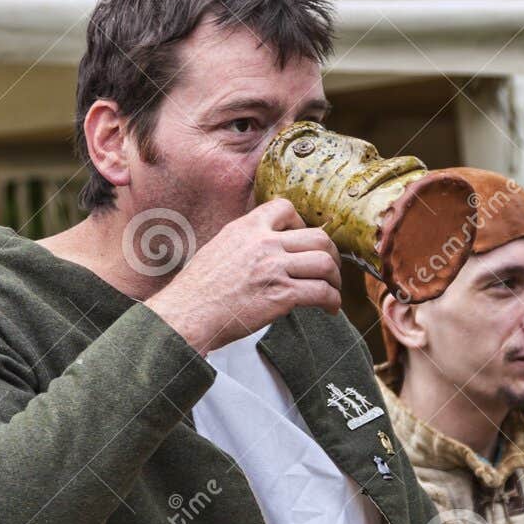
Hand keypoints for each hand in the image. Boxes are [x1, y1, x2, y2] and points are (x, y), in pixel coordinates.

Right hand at [144, 199, 341, 353]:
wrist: (188, 314)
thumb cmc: (197, 291)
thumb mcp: (218, 249)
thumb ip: (244, 244)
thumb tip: (264, 252)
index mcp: (247, 228)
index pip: (286, 208)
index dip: (303, 224)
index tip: (305, 243)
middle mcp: (263, 243)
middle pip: (317, 237)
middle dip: (331, 254)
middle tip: (330, 270)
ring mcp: (274, 268)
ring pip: (325, 263)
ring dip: (336, 279)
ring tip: (333, 291)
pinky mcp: (281, 295)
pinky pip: (321, 292)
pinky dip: (332, 301)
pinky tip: (330, 309)